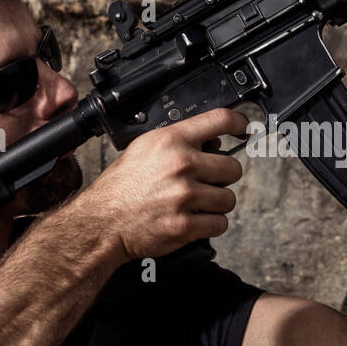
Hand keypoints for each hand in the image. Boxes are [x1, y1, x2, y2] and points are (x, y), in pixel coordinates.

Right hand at [80, 108, 247, 260]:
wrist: (102, 222)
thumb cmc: (121, 187)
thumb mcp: (144, 149)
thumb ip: (177, 142)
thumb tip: (213, 141)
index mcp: (170, 140)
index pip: (219, 120)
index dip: (238, 123)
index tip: (244, 129)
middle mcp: (180, 164)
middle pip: (233, 168)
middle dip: (222, 178)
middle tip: (205, 184)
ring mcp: (184, 196)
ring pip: (228, 199)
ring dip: (216, 204)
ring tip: (195, 204)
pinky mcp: (185, 225)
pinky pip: (219, 223)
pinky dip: (210, 225)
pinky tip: (194, 220)